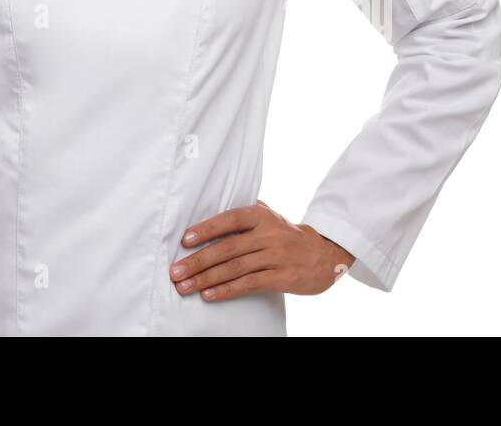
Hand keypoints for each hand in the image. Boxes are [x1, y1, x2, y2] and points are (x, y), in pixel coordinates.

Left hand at [168, 200, 353, 300]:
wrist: (324, 254)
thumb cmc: (286, 234)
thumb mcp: (269, 217)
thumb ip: (244, 214)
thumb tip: (210, 205)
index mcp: (261, 215)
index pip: (229, 219)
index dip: (206, 229)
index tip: (184, 241)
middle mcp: (268, 234)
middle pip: (227, 248)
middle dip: (198, 261)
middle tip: (175, 271)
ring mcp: (276, 256)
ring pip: (235, 268)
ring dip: (206, 279)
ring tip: (185, 286)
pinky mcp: (283, 278)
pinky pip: (250, 284)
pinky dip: (227, 290)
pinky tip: (209, 294)